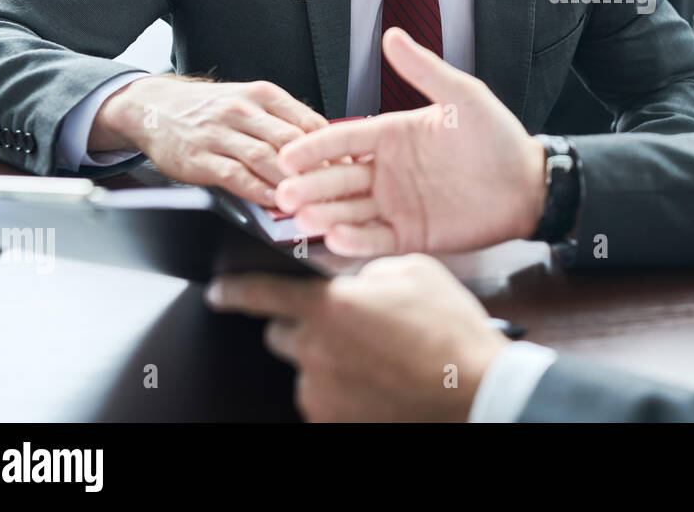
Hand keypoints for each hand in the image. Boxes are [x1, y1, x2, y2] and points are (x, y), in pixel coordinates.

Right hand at [91, 75, 328, 204]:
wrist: (155, 107)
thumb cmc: (211, 109)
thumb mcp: (251, 101)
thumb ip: (284, 121)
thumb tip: (326, 148)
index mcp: (263, 95)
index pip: (309, 121)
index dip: (334, 148)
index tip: (352, 168)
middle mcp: (244, 110)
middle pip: (291, 141)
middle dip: (319, 168)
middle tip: (340, 189)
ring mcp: (220, 134)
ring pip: (266, 158)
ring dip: (292, 182)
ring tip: (313, 200)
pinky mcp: (200, 158)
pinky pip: (236, 176)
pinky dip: (259, 191)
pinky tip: (275, 202)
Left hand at [204, 254, 508, 421]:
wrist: (474, 388)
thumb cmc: (448, 329)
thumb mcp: (413, 270)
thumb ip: (368, 270)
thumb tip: (355, 282)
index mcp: (327, 306)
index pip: (257, 293)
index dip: (232, 290)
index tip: (219, 291)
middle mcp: (314, 351)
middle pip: (281, 335)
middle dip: (303, 328)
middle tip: (345, 328)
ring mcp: (321, 393)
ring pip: (306, 371)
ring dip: (328, 362)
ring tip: (376, 361)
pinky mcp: (334, 423)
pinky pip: (326, 402)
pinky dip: (344, 393)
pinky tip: (378, 384)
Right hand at [273, 27, 546, 255]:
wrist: (529, 183)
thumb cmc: (498, 137)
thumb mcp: (462, 96)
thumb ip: (424, 70)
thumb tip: (392, 34)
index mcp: (392, 135)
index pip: (344, 138)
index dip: (315, 146)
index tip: (289, 154)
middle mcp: (386, 170)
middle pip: (338, 177)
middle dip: (310, 186)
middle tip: (284, 192)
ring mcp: (395, 203)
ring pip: (349, 210)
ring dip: (325, 214)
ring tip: (302, 219)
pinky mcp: (410, 234)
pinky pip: (375, 238)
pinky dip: (355, 240)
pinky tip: (336, 238)